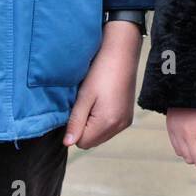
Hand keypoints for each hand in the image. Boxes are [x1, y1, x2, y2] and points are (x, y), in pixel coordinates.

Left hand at [63, 21, 141, 149]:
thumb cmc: (100, 71)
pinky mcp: (128, 116)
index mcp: (107, 123)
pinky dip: (102, 120)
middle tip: (84, 103)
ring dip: (93, 124)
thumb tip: (67, 143)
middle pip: (92, 141)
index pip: (81, 142)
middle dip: (84, 128)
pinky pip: (110, 128)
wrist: (122, 52)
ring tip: (93, 100)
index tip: (76, 108)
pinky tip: (102, 101)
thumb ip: (75, 122)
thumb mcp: (84, 96)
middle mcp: (119, 126)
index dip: (74, 128)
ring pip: (100, 135)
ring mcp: (125, 122)